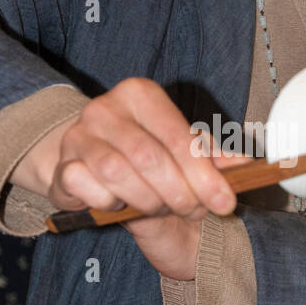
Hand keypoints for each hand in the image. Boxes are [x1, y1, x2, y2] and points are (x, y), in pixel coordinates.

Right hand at [10, 79, 248, 278]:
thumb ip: (211, 156)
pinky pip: (87, 188)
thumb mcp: (183, 151)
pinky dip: (110, 203)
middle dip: (178, 193)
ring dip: (147, 201)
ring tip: (160, 207)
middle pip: (149, 157)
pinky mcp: (61, 166)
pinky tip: (121, 205)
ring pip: (117, 174)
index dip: (205, 174)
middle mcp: (105, 108)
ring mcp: (78, 136)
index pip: (178, 135)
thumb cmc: (147, 157)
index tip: (225, 203)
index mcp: (139, 94)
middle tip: (193, 210)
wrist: (93, 171)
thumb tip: (244, 163)